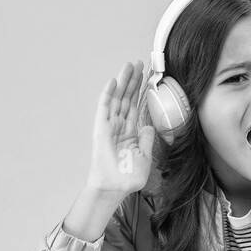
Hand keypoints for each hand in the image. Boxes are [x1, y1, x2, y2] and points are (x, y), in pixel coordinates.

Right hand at [87, 60, 155, 195]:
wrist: (115, 188)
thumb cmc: (127, 177)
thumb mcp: (145, 157)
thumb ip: (147, 140)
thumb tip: (148, 126)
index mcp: (130, 132)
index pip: (135, 106)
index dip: (140, 91)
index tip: (146, 77)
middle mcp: (119, 126)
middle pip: (127, 98)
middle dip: (133, 80)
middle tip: (139, 63)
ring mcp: (110, 126)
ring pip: (117, 98)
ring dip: (123, 82)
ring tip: (129, 66)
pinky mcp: (101, 128)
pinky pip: (104, 108)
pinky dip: (108, 94)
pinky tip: (114, 82)